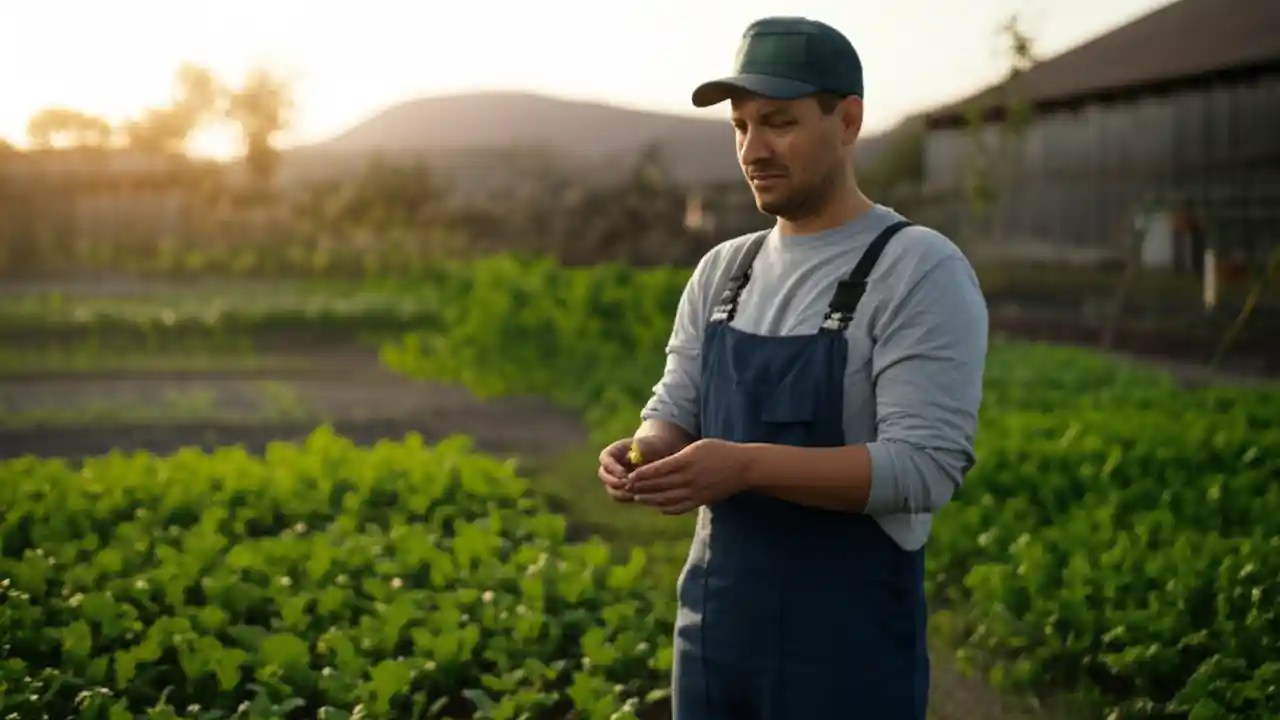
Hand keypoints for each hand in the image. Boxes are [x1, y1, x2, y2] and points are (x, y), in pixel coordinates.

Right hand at [597, 435, 680, 503]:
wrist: (660, 453)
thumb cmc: (655, 446)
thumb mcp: (650, 444)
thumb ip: (641, 448)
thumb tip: (632, 459)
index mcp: (614, 450)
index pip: (604, 458)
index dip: (612, 468)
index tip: (625, 475)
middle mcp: (611, 464)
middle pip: (603, 474)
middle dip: (614, 482)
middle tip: (629, 485)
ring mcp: (615, 477)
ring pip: (610, 488)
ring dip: (620, 492)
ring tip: (635, 492)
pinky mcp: (622, 488)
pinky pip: (619, 496)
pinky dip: (627, 497)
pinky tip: (640, 495)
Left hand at [626, 438, 747, 514]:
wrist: (742, 467)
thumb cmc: (719, 451)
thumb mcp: (697, 446)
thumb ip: (677, 456)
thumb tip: (658, 464)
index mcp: (686, 461)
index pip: (657, 470)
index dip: (641, 475)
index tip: (629, 476)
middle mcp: (689, 478)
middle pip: (659, 486)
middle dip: (641, 487)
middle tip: (628, 488)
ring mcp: (695, 491)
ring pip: (667, 499)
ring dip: (650, 499)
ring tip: (639, 498)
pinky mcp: (701, 500)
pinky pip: (679, 507)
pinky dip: (666, 508)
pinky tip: (658, 506)